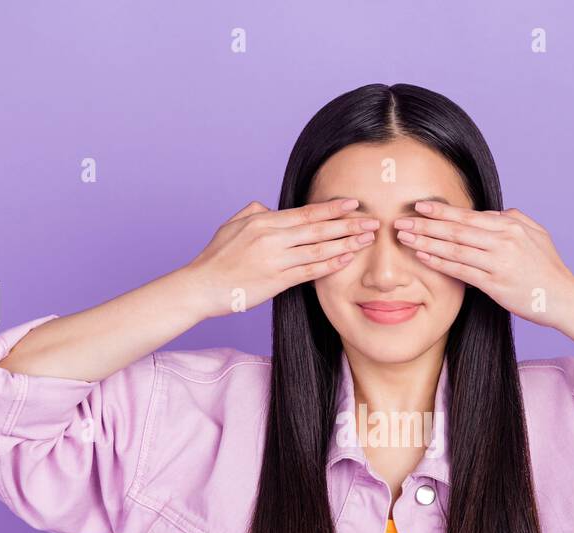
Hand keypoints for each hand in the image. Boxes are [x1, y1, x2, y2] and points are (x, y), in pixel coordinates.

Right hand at [179, 198, 379, 317]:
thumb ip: (254, 212)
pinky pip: (309, 272)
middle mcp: (271, 237)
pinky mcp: (276, 282)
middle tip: (373, 221)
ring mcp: (275, 260)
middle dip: (349, 224)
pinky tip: (347, 260)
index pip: (305, 212)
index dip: (332, 208)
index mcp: (263, 221)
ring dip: (346, 243)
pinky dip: (330, 265)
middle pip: (318, 228)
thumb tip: (272, 206)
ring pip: (318, 249)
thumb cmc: (215, 257)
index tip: (353, 204)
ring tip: (367, 240)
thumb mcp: (232, 225)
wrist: (200, 286)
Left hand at [392, 201, 573, 326]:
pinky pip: (462, 271)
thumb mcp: (536, 234)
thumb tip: (490, 213)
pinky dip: (441, 263)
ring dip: (427, 242)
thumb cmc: (548, 267)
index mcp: (511, 225)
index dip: (441, 210)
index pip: (468, 215)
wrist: (564, 298)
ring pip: (455, 248)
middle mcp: (504, 241)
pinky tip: (424, 258)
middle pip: (456, 229)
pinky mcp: (496, 284)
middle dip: (425, 225)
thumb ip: (512, 219)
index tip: (420, 207)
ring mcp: (499, 262)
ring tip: (405, 239)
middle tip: (401, 221)